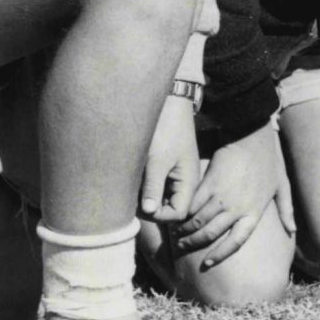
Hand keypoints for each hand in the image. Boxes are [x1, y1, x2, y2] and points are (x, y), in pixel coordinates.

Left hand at [139, 95, 200, 221]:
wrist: (169, 104)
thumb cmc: (166, 130)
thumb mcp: (157, 160)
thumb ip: (153, 188)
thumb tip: (149, 212)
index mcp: (189, 182)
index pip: (178, 213)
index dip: (160, 216)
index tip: (141, 207)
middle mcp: (183, 182)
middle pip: (169, 209)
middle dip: (150, 209)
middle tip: (131, 200)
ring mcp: (174, 176)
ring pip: (160, 199)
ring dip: (145, 198)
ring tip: (130, 190)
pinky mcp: (164, 169)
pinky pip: (155, 187)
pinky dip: (144, 188)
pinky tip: (133, 181)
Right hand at [174, 124, 297, 270]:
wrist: (251, 135)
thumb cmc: (268, 159)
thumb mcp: (282, 185)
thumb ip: (286, 209)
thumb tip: (292, 230)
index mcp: (254, 212)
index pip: (236, 242)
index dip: (220, 255)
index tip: (207, 263)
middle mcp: (237, 208)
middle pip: (211, 234)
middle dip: (194, 243)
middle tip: (184, 246)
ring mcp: (222, 196)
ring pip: (198, 222)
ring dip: (186, 230)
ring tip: (178, 234)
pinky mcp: (209, 184)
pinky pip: (193, 205)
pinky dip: (184, 213)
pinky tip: (178, 216)